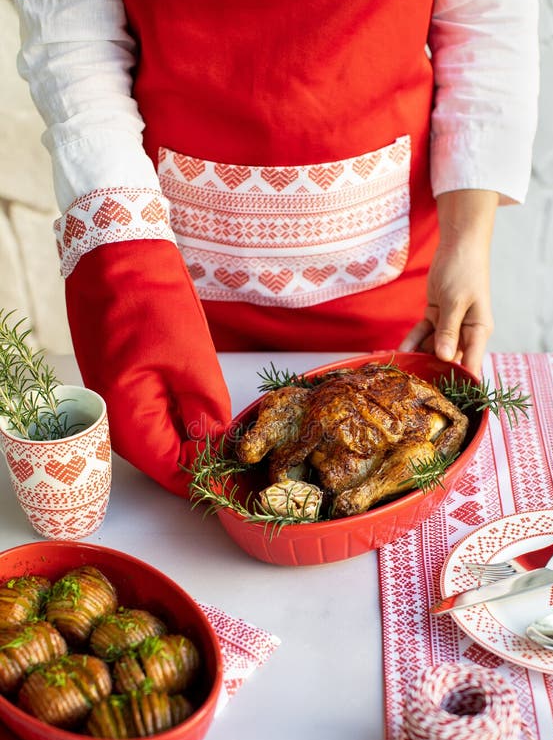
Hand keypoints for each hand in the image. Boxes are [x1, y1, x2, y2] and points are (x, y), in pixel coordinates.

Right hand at [65, 239, 230, 496]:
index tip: (247, 482)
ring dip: (197, 439)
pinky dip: (182, 418)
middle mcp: (116, 423)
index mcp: (129, 421)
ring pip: (163, 439)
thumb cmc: (151, 301)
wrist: (117, 257)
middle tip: (249, 460)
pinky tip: (208, 410)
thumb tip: (217, 449)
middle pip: (168, 461)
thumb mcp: (192, 362)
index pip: (175, 474)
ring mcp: (117, 406)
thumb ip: (206, 413)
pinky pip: (155, 417)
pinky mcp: (122, 389)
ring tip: (237, 437)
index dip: (213, 481)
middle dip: (207, 462)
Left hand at [399, 189, 497, 377]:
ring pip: (433, 348)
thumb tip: (445, 357)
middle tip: (414, 388)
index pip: (471, 364)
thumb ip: (449, 331)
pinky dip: (412, 342)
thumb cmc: (464, 271)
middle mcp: (466, 333)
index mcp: (479, 332)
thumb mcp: (455, 302)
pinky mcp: (436, 317)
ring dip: (418, 357)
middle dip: (433, 372)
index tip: (445, 398)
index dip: (460, 382)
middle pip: (450, 360)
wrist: (458, 244)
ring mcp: (451, 325)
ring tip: (401, 372)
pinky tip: (398, 352)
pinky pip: (423, 334)